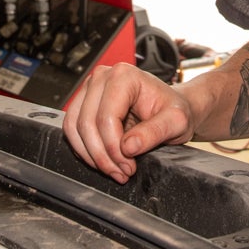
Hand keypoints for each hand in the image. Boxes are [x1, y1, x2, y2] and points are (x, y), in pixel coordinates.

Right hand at [62, 62, 194, 182]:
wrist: (170, 108)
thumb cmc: (174, 110)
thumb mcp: (176, 122)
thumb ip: (155, 132)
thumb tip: (128, 147)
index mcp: (124, 76)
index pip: (106, 119)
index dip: (114, 149)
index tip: (130, 167)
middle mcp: (102, 77)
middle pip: (87, 124)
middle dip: (103, 156)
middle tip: (122, 173)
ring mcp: (90, 88)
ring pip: (74, 129)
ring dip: (91, 156)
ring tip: (113, 170)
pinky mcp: (83, 102)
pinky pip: (72, 130)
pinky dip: (84, 150)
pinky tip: (104, 160)